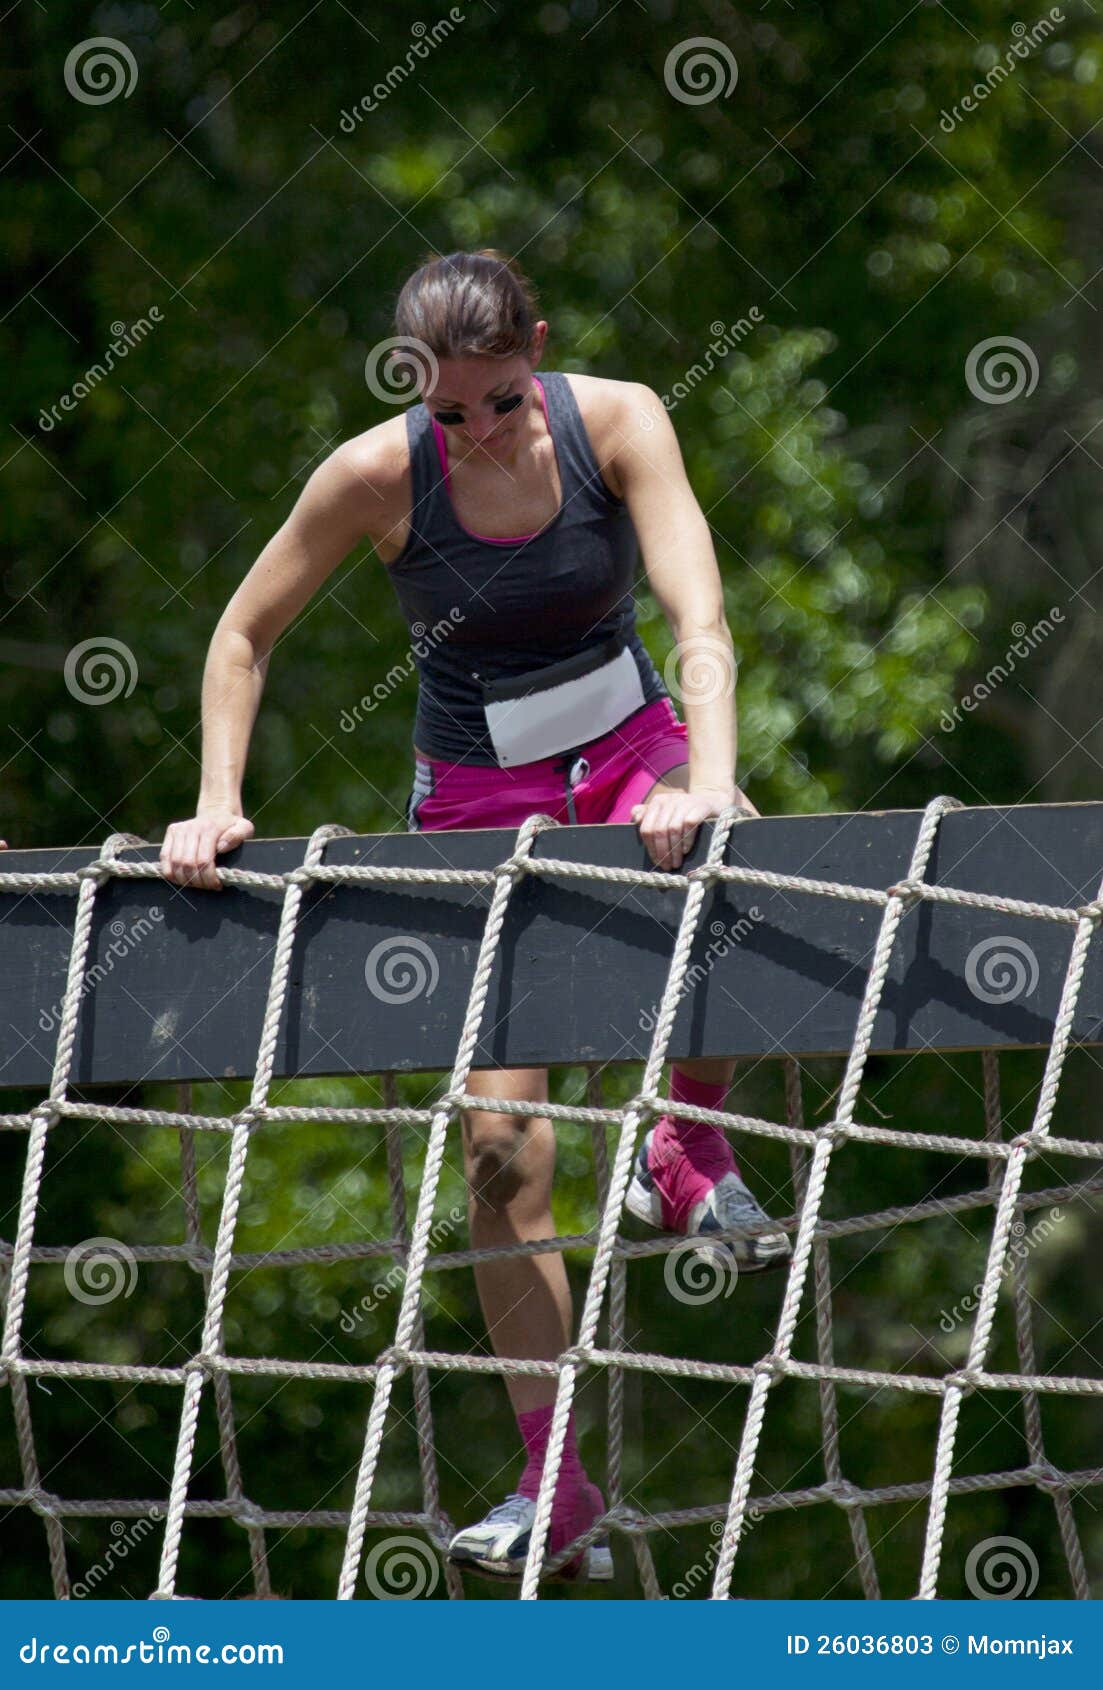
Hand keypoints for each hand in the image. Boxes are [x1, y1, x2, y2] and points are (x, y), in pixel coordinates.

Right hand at [159, 807, 254, 890]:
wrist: (217, 812)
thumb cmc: (232, 825)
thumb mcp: (245, 828)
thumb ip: (238, 835)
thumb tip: (221, 847)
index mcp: (210, 828)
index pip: (204, 861)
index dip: (209, 878)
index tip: (217, 885)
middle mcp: (191, 828)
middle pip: (188, 864)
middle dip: (197, 881)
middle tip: (207, 887)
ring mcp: (179, 829)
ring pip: (174, 863)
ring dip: (184, 880)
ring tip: (196, 884)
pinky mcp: (171, 831)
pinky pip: (164, 857)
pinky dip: (170, 872)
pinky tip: (181, 879)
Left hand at [630, 784, 758, 870]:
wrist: (713, 802)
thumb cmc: (685, 813)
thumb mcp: (666, 813)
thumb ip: (648, 815)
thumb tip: (635, 818)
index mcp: (657, 802)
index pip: (646, 828)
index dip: (650, 848)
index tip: (657, 862)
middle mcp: (669, 800)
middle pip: (659, 830)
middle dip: (662, 852)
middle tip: (667, 866)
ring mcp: (685, 802)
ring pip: (673, 829)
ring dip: (674, 850)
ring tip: (677, 862)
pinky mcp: (701, 806)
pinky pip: (689, 824)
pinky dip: (686, 839)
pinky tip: (686, 850)